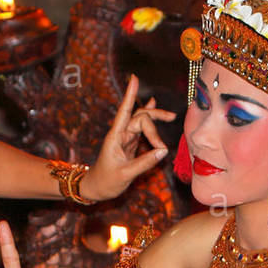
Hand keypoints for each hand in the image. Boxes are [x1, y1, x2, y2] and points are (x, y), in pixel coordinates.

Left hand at [80, 74, 174, 201]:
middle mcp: (120, 134)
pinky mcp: (130, 144)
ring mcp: (126, 138)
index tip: (134, 79)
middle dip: (155, 117)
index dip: (130, 96)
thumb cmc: (106, 182)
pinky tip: (154, 107)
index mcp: (115, 137)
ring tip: (171, 117)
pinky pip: (141, 129)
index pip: (124, 112)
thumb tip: (163, 151)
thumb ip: (145, 163)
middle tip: (171, 120)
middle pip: (139, 116)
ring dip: (155, 119)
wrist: (96, 188)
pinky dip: (150, 121)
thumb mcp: (126, 175)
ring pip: (142, 122)